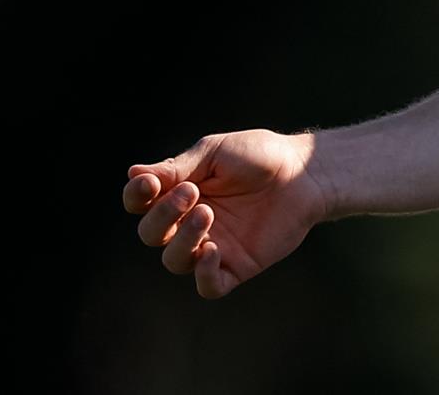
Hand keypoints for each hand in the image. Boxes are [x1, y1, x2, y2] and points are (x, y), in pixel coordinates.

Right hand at [121, 129, 327, 298]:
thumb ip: (177, 168)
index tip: (148, 184)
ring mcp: (212, 245)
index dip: (137, 197)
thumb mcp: (215, 153)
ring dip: (182, 241)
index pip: (141, 203)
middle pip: (152, 234)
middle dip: (163, 215)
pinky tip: (212, 250)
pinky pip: (209, 286)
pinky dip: (204, 274)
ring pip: (175, 261)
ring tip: (207, 214)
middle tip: (191, 193)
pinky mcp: (237, 266)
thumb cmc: (259, 156)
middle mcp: (190, 222)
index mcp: (179, 192)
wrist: (305, 172)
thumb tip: (133, 173)